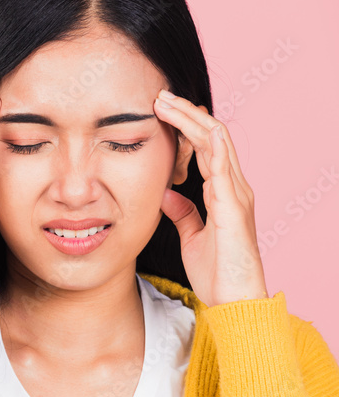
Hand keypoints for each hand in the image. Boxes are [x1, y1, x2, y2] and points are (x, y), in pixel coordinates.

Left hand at [153, 89, 268, 306]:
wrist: (235, 301)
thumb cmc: (217, 273)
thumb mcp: (192, 236)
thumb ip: (183, 212)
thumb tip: (166, 193)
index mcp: (223, 193)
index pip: (206, 148)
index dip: (186, 128)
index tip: (161, 112)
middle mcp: (234, 188)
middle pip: (213, 137)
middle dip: (187, 114)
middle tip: (160, 96)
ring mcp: (236, 195)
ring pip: (218, 143)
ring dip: (192, 120)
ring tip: (167, 103)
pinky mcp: (233, 208)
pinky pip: (222, 169)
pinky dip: (208, 146)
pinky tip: (192, 131)